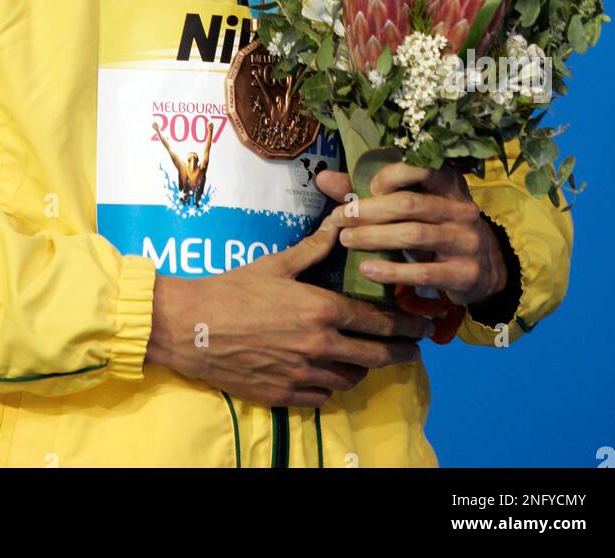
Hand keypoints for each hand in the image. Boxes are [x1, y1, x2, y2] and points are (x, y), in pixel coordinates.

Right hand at [144, 214, 437, 408]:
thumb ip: (316, 247)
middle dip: (400, 353)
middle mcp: (321, 347)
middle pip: (376, 357)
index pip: (379, 322)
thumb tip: (343, 220)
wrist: (192, 327)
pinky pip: (324, 395)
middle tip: (413, 348)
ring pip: (351, 378)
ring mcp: (304, 375)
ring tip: (367, 357)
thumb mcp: (278, 263)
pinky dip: (332, 384)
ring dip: (363, 368)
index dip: (405, 325)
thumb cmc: (234, 289)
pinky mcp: (287, 395)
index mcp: (322, 310)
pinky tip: (331, 373)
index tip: (421, 326)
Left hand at [315, 163, 507, 308]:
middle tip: (340, 218)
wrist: (485, 269)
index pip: (420, 169)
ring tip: (346, 241)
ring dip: (375, 238)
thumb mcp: (413, 207)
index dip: (389, 176)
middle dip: (369, 211)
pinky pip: (424, 272)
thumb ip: (369, 193)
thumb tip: (324, 178)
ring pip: (415, 235)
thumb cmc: (437, 229)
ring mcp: (466, 240)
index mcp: (448, 185)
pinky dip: (392, 271)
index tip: (365, 189)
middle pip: (409, 203)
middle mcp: (461, 209)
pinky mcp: (466, 273)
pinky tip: (367, 270)